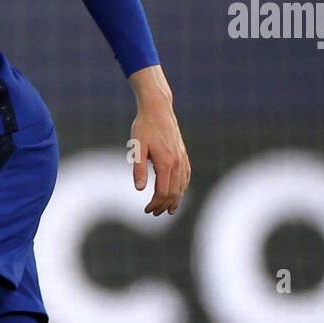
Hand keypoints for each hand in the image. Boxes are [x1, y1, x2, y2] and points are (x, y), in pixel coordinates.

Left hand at [128, 66, 190, 215]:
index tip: (146, 210)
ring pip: (182, 186)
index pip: (163, 192)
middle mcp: (177, 163)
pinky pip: (186, 176)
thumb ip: (138, 169)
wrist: (158, 109)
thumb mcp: (137, 148)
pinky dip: (182, 188)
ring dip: (175, 200)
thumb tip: (139, 189)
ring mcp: (182, 158)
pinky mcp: (183, 154)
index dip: (156, 204)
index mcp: (165, 163)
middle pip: (174, 192)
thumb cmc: (144, 127)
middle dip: (164, 205)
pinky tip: (178, 192)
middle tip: (152, 213)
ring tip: (167, 210)